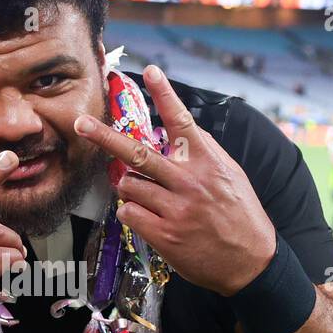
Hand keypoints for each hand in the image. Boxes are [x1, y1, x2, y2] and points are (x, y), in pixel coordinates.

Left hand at [73, 65, 276, 296]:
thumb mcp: (231, 176)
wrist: (251, 261)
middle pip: (137, 153)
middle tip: (80, 124)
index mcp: (207, 161)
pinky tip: (148, 218)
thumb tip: (179, 133)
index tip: (149, 70)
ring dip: (130, 189)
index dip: (164, 93)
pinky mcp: (165, 234)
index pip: (182, 120)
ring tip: (148, 197)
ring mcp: (176, 208)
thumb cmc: (240, 216)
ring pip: (128, 186)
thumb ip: (204, 153)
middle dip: (104, 136)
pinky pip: (129, 214)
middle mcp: (189, 181)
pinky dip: (132, 213)